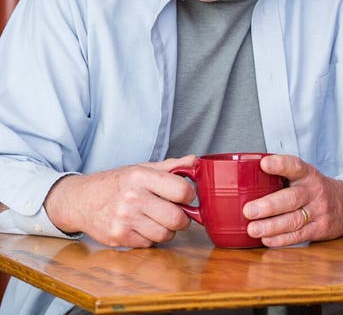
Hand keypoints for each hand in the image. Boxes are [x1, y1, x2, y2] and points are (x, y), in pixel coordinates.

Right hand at [44, 156, 196, 247]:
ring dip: (167, 230)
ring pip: (165, 235)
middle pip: (177, 218)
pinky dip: (150, 238)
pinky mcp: (119, 238)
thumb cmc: (116, 183)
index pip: (182, 190)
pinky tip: (142, 226)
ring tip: (158, 219)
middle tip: (176, 212)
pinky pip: (149, 244)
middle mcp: (133, 198)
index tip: (185, 196)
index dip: (189, 195)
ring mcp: (125, 220)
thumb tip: (196, 162)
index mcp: (141, 176)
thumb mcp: (141, 168)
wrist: (82, 200)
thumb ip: (170, 166)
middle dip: (182, 218)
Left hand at [242, 154, 342, 247]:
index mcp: (308, 174)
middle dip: (269, 206)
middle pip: (292, 199)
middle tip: (248, 210)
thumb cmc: (315, 189)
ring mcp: (319, 212)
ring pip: (294, 220)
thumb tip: (245, 179)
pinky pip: (299, 236)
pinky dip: (281, 239)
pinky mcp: (320, 230)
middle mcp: (314, 191)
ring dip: (271, 227)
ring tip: (253, 229)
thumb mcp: (305, 176)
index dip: (280, 164)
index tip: (264, 164)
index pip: (295, 166)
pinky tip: (266, 239)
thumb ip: (282, 177)